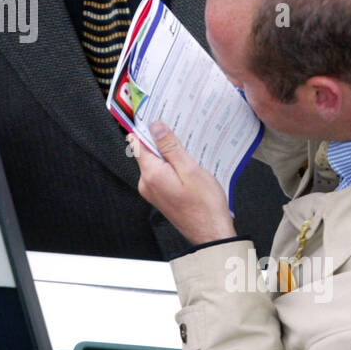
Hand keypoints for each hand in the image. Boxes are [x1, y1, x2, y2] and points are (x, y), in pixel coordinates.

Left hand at [131, 121, 236, 245]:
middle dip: (162, 141)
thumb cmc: (205, 205)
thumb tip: (156, 127)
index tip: (157, 115)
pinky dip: (172, 167)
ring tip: (189, 151)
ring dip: (170, 155)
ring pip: (156, 163)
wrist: (211, 234)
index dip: (146, 128)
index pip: (138, 143)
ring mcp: (152, 191)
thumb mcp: (190, 169)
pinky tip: (188, 166)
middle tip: (180, 132)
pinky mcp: (160, 196)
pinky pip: (162, 174)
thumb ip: (170, 147)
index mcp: (151, 174)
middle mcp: (146, 184)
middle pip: (147, 152)